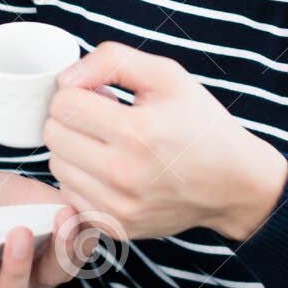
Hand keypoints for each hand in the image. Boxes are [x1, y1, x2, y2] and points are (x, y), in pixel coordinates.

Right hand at [0, 170, 92, 287]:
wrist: (5, 179)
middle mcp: (3, 279)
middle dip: (13, 268)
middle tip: (14, 233)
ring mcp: (37, 269)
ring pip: (49, 279)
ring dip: (56, 255)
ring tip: (58, 221)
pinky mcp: (64, 251)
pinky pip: (77, 257)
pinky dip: (80, 241)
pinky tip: (76, 216)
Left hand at [45, 42, 287, 242]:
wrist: (234, 183)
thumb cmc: (200, 124)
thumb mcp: (166, 74)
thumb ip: (111, 61)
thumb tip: (66, 79)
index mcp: (137, 132)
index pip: (63, 104)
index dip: (76, 91)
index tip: (99, 94)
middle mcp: (124, 175)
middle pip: (53, 134)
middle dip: (71, 117)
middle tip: (101, 116)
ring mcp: (118, 207)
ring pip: (56, 166)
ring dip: (73, 148)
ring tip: (107, 142)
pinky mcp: (116, 227)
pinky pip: (69, 194)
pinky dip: (81, 178)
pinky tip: (108, 168)